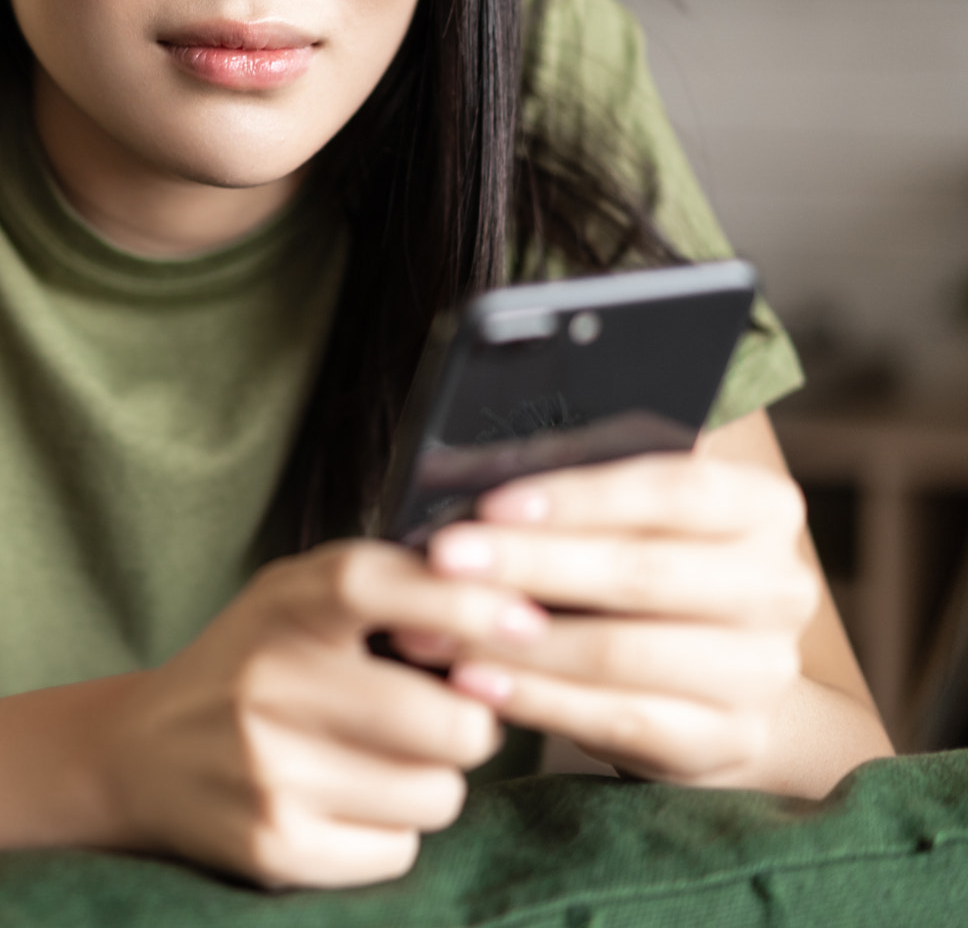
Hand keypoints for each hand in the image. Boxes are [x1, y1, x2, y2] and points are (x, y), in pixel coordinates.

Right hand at [98, 540, 542, 888]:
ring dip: (426, 784)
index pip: (376, 587)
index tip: (528, 624)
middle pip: (451, 725)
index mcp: (282, 608)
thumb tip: (510, 605)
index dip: (466, 603)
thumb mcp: (295, 597)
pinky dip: (386, 834)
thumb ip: (388, 585)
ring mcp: (269, 772)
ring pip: (436, 795)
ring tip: (374, 762)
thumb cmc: (250, 664)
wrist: (140, 754)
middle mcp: (269, 685)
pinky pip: (397, 850)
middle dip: (466, 726)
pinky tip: (340, 805)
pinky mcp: (274, 847)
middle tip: (436, 719)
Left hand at [402, 452, 818, 785]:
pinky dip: (537, 699)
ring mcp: (761, 672)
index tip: (492, 503)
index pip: (677, 489)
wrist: (719, 687)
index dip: (582, 497)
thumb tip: (466, 475)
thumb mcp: (631, 523)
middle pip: (643, 571)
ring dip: (517, 641)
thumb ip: (575, 498)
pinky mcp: (729, 740)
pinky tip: (475, 683)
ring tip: (438, 629)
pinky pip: (619, 719)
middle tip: (442, 560)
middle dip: (531, 564)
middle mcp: (778, 587)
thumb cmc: (649, 578)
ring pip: (623, 652)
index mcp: (762, 508)